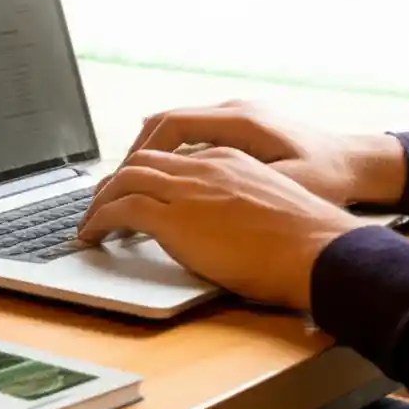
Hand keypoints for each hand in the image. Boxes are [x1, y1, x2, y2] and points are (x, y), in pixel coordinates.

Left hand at [77, 147, 370, 310]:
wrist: (318, 250)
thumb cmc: (309, 242)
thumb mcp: (276, 205)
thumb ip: (248, 205)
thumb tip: (238, 227)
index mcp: (230, 160)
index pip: (175, 157)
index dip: (150, 172)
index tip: (139, 188)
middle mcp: (204, 166)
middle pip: (142, 161)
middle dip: (117, 180)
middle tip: (103, 202)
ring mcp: (186, 189)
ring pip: (125, 179)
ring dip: (101, 199)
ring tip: (90, 221)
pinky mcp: (173, 216)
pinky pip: (120, 210)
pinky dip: (98, 220)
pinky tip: (92, 235)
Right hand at [112, 101, 406, 206]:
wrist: (362, 164)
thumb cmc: (329, 178)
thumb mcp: (286, 186)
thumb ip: (241, 184)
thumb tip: (192, 191)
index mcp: (242, 121)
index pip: (173, 125)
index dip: (141, 152)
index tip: (121, 179)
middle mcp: (236, 111)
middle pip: (168, 123)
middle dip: (136, 154)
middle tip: (113, 185)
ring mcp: (238, 117)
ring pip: (179, 127)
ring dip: (153, 154)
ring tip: (130, 185)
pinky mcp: (243, 129)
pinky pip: (195, 134)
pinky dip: (173, 154)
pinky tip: (166, 179)